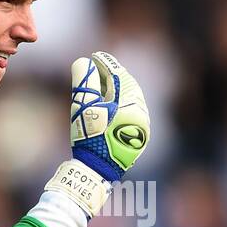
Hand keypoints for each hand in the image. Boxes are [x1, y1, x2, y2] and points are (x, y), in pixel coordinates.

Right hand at [68, 51, 149, 181]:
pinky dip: (122, 104)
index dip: (105, 63)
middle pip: (128, 86)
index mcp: (130, 103)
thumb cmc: (89, 137)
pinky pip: (133, 112)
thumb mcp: (83, 106)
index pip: (118, 75)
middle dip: (113, 75)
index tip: (94, 56)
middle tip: (98, 68)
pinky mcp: (141, 137)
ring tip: (102, 85)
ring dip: (117, 90)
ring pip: (132, 99)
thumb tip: (84, 61)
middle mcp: (142, 113)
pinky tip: (111, 106)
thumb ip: (84, 81)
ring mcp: (143, 126)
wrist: (96, 170)